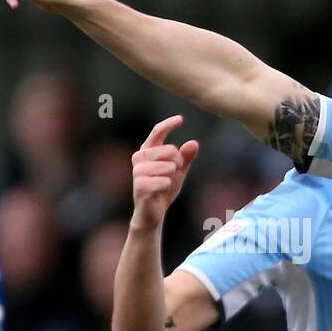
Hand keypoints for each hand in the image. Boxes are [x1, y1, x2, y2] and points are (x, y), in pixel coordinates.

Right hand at [130, 116, 198, 230]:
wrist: (153, 211)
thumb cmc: (163, 188)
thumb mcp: (178, 171)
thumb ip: (185, 157)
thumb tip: (194, 143)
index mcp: (147, 151)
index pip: (157, 133)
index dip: (168, 124)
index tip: (180, 119)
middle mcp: (139, 158)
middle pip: (169, 150)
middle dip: (178, 162)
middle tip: (175, 172)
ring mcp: (137, 171)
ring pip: (167, 167)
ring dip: (172, 176)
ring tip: (166, 183)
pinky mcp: (139, 186)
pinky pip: (163, 181)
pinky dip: (167, 186)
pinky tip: (161, 191)